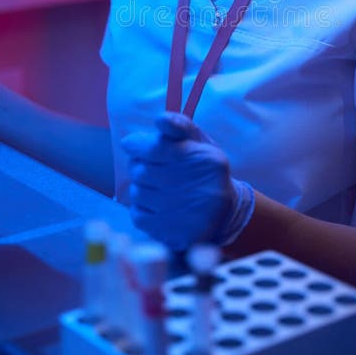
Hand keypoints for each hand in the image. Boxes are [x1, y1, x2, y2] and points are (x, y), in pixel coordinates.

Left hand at [119, 111, 253, 250]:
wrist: (224, 212)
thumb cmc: (204, 170)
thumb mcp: (200, 142)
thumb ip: (180, 126)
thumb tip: (159, 119)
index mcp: (205, 159)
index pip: (157, 148)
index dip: (137, 144)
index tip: (131, 144)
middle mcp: (199, 187)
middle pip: (142, 171)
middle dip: (139, 165)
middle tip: (147, 166)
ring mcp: (188, 214)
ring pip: (138, 193)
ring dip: (140, 187)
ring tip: (155, 187)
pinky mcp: (176, 235)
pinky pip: (138, 216)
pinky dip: (141, 208)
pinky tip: (155, 205)